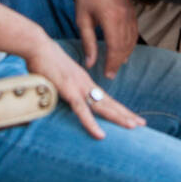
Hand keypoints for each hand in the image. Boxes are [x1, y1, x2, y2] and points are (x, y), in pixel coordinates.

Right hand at [24, 34, 143, 139]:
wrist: (38, 46)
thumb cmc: (45, 61)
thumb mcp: (59, 77)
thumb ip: (65, 87)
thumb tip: (65, 95)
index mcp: (85, 82)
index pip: (106, 98)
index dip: (119, 108)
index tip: (131, 116)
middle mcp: (86, 84)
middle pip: (110, 103)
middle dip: (126, 114)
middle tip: (142, 124)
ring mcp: (79, 87)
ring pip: (102, 107)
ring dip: (118, 118)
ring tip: (133, 127)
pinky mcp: (69, 91)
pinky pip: (82, 111)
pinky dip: (92, 124)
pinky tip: (101, 135)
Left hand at [69, 0, 138, 78]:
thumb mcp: (82, 21)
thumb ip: (87, 43)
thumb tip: (90, 63)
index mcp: (110, 18)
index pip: (115, 47)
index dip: (112, 63)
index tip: (107, 74)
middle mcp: (124, 16)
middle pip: (125, 45)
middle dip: (118, 62)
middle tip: (111, 73)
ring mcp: (130, 12)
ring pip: (132, 39)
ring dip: (125, 54)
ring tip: (117, 65)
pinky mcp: (132, 10)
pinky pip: (135, 31)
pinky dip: (130, 43)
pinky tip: (123, 51)